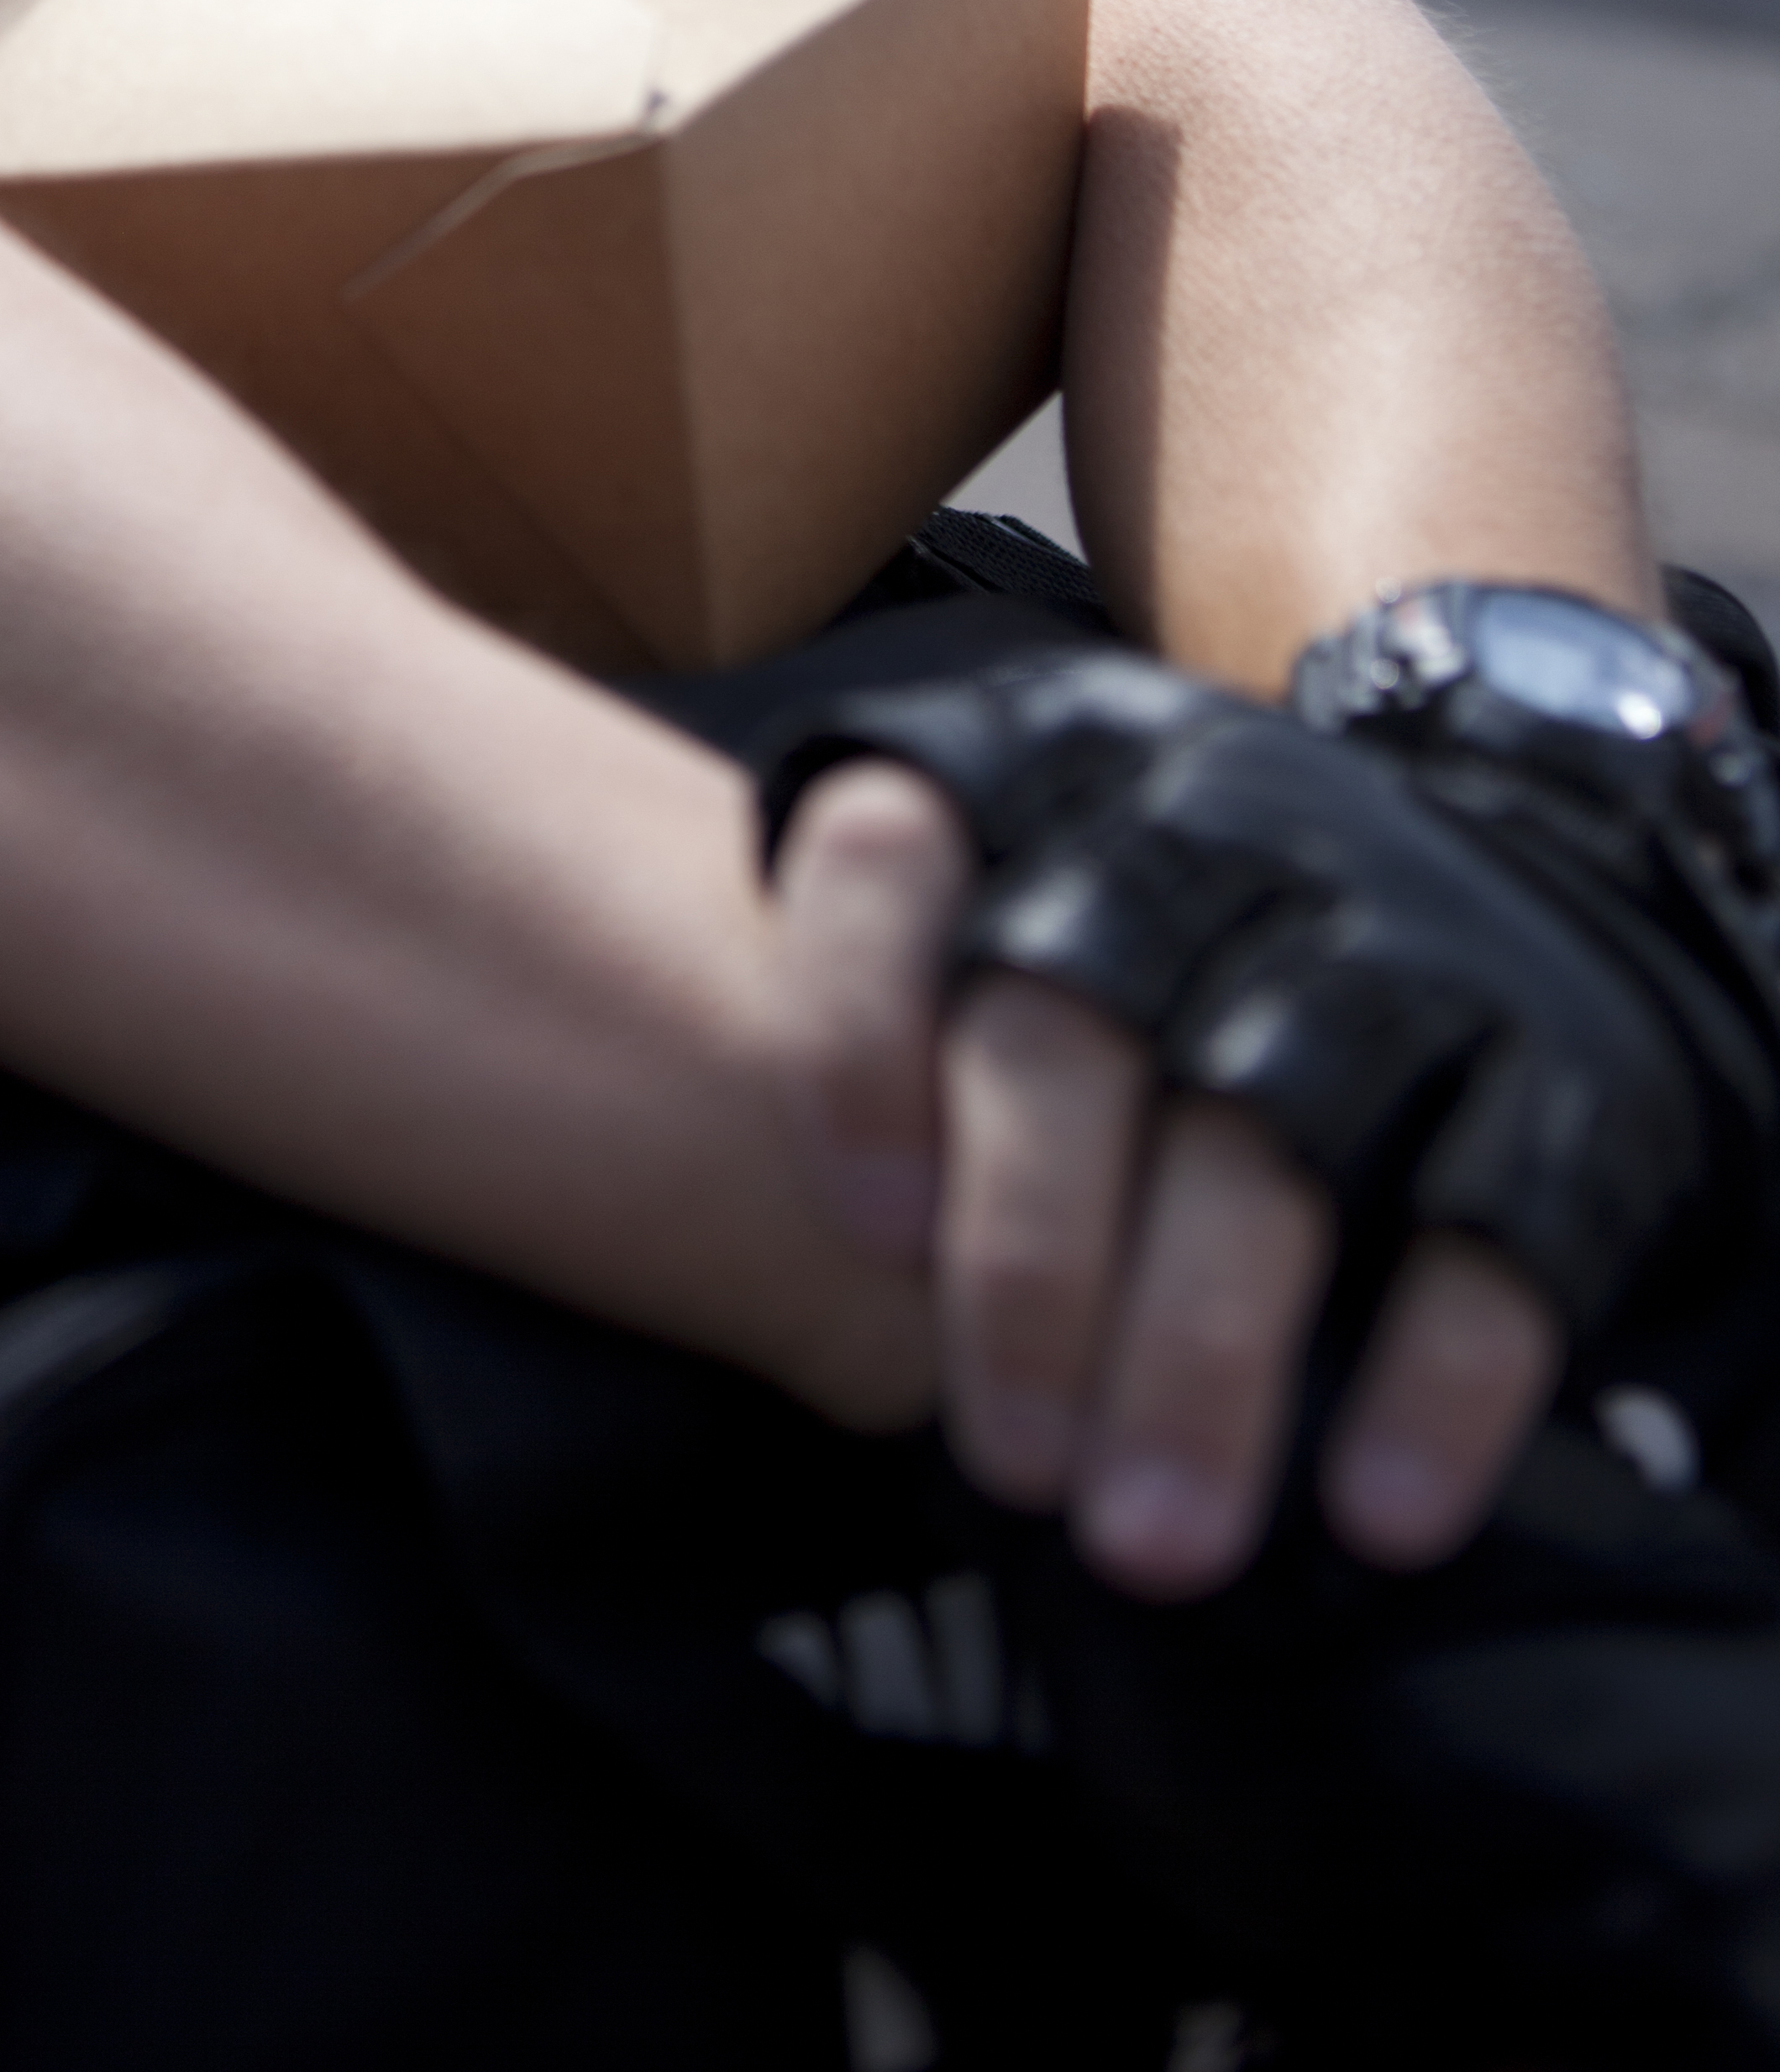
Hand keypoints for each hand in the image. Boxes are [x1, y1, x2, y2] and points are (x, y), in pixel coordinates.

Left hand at [768, 760, 1561, 1595]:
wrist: (1509, 837)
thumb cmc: (1164, 928)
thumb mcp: (1016, 886)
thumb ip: (900, 1009)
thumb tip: (762, 1263)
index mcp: (1029, 775)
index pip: (885, 859)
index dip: (854, 1034)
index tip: (860, 1226)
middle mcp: (1199, 826)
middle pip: (1070, 1031)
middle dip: (1028, 1262)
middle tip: (1008, 1468)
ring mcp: (1388, 930)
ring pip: (1267, 1137)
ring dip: (1205, 1351)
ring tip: (1148, 1541)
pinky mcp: (1554, 1056)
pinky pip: (1492, 1223)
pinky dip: (1434, 1375)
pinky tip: (1374, 1508)